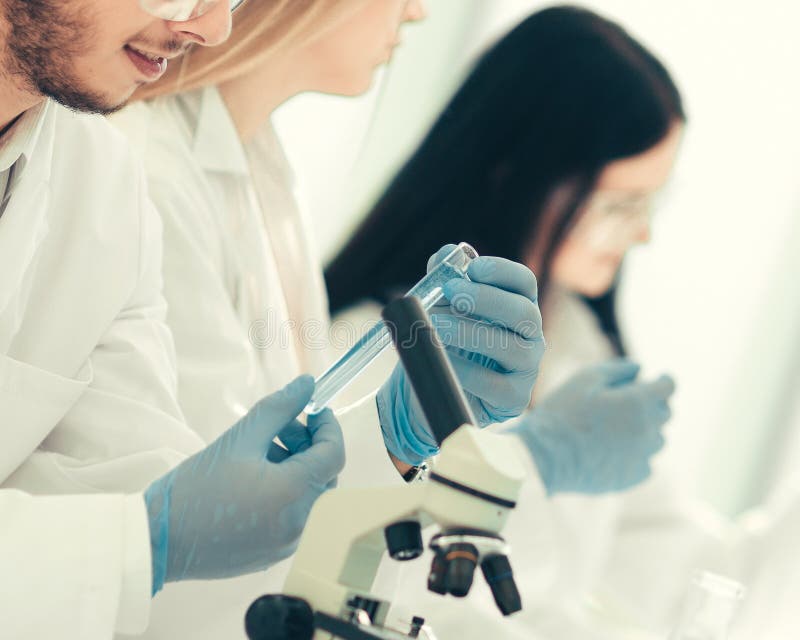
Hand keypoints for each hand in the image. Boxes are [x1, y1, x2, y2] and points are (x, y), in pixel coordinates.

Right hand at [145, 375, 344, 593]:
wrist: (158, 541)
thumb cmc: (196, 487)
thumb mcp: (239, 438)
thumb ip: (279, 408)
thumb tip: (308, 384)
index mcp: (294, 493)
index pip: (334, 453)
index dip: (328, 426)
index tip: (312, 409)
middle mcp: (300, 523)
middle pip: (325, 474)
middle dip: (308, 445)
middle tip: (278, 429)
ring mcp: (289, 543)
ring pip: (311, 495)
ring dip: (296, 467)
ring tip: (259, 453)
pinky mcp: (275, 553)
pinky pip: (296, 515)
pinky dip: (286, 492)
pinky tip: (253, 481)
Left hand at [377, 245, 544, 464]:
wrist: (436, 390)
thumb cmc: (446, 343)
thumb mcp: (442, 309)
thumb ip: (445, 281)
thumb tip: (446, 253)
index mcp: (516, 306)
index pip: (523, 282)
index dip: (501, 271)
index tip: (472, 267)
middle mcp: (530, 335)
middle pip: (524, 312)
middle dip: (486, 299)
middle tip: (450, 291)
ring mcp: (526, 368)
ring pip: (513, 347)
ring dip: (471, 332)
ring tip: (436, 326)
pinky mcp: (514, 398)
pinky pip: (495, 384)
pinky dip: (467, 371)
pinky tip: (444, 362)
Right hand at [512, 360, 674, 494]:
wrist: (545, 458)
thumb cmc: (562, 414)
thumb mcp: (584, 379)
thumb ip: (617, 370)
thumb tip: (640, 368)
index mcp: (638, 402)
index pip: (667, 386)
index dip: (663, 381)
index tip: (658, 380)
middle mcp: (647, 429)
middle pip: (665, 413)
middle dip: (652, 404)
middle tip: (628, 403)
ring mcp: (642, 456)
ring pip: (657, 439)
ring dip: (645, 430)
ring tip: (616, 430)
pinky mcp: (633, 477)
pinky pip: (646, 463)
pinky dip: (636, 455)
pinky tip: (613, 451)